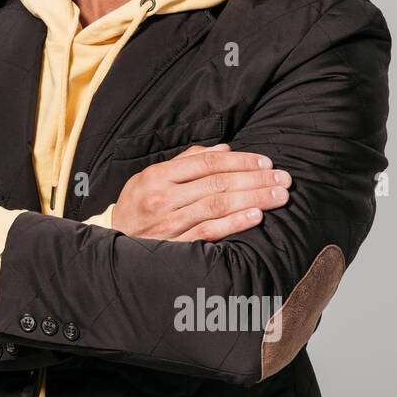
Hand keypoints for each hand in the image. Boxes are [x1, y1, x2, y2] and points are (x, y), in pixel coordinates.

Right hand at [109, 143, 291, 241]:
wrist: (113, 241)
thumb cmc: (137, 206)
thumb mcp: (151, 177)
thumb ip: (186, 161)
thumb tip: (225, 150)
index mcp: (157, 176)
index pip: (206, 163)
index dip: (240, 161)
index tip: (266, 162)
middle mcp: (163, 198)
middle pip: (217, 184)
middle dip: (255, 179)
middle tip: (283, 179)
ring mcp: (169, 223)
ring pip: (218, 206)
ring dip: (253, 199)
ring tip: (279, 196)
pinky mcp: (176, 246)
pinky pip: (210, 232)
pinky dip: (234, 224)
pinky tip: (256, 216)